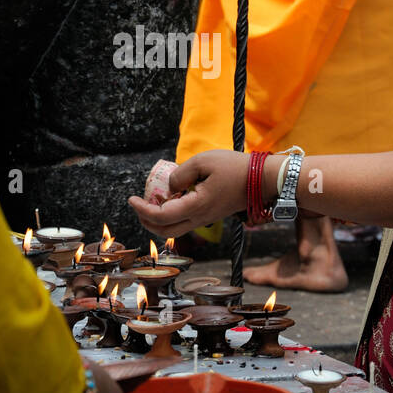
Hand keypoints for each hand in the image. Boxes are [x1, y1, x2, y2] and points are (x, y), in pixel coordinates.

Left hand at [128, 149, 247, 237]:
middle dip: (146, 220)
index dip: (142, 209)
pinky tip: (170, 197)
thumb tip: (169, 186)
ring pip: (175, 229)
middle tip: (137, 204)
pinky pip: (185, 221)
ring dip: (158, 219)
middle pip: (165, 231)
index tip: (131, 198)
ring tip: (151, 200)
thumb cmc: (234, 168)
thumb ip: (181, 173)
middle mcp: (200, 218)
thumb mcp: (203, 161)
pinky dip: (171, 215)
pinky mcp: (210, 216)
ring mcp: (206, 219)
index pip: (162, 216)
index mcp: (196, 206)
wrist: (262, 180)